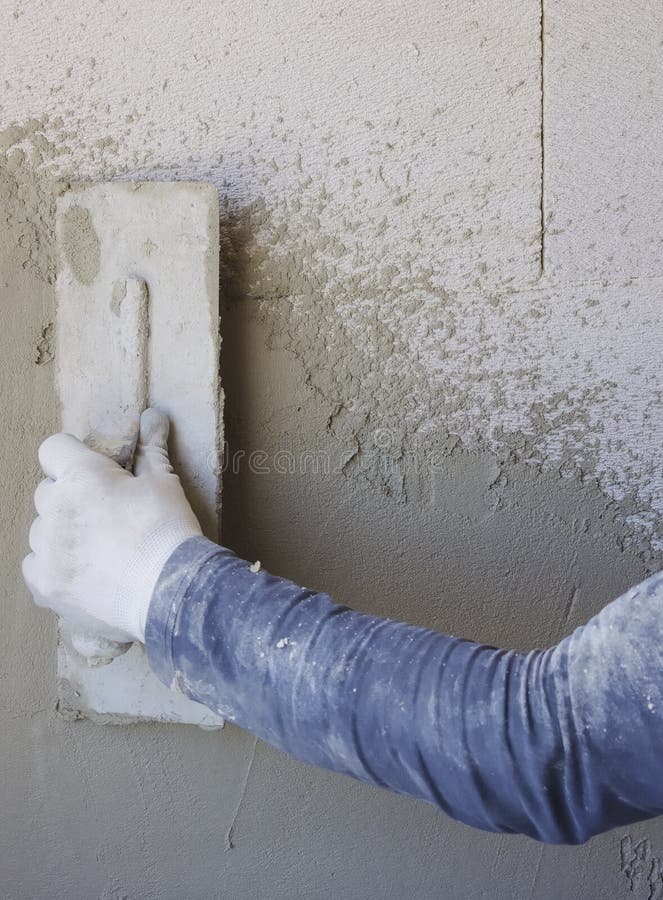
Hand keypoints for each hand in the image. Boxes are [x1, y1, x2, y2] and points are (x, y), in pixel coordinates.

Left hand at [22, 408, 201, 642]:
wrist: (171, 591)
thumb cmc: (168, 530)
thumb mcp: (163, 483)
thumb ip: (150, 449)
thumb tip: (155, 416)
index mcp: (81, 476)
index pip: (53, 448)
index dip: (72, 456)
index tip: (91, 470)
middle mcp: (54, 509)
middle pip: (46, 491)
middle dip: (69, 497)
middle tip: (103, 512)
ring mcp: (47, 549)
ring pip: (40, 530)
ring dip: (60, 532)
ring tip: (96, 547)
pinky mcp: (46, 585)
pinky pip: (35, 565)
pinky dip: (53, 566)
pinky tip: (82, 570)